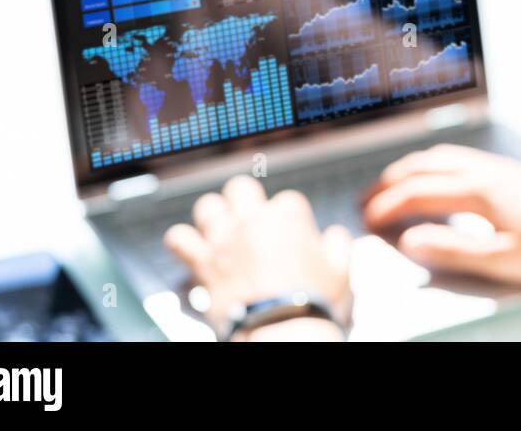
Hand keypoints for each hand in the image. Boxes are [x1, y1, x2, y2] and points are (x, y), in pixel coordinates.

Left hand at [163, 175, 351, 339]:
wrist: (281, 332)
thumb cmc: (313, 304)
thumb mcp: (342, 273)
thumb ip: (339, 246)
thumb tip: (335, 236)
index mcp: (289, 218)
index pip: (288, 200)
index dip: (291, 218)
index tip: (293, 235)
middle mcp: (253, 221)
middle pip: (241, 188)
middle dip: (245, 199)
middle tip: (250, 218)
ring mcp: (224, 241)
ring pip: (208, 206)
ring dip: (213, 216)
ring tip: (219, 229)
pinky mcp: (202, 264)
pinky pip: (179, 239)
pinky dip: (181, 241)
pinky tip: (188, 247)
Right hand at [360, 144, 520, 285]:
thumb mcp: (501, 259)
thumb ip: (451, 249)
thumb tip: (409, 240)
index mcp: (477, 190)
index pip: (417, 192)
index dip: (386, 206)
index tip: (366, 221)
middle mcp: (482, 170)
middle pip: (422, 166)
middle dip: (388, 182)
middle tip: (366, 202)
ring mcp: (495, 166)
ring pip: (438, 156)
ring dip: (408, 170)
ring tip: (389, 188)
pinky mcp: (505, 169)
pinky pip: (456, 157)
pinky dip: (430, 165)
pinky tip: (432, 178)